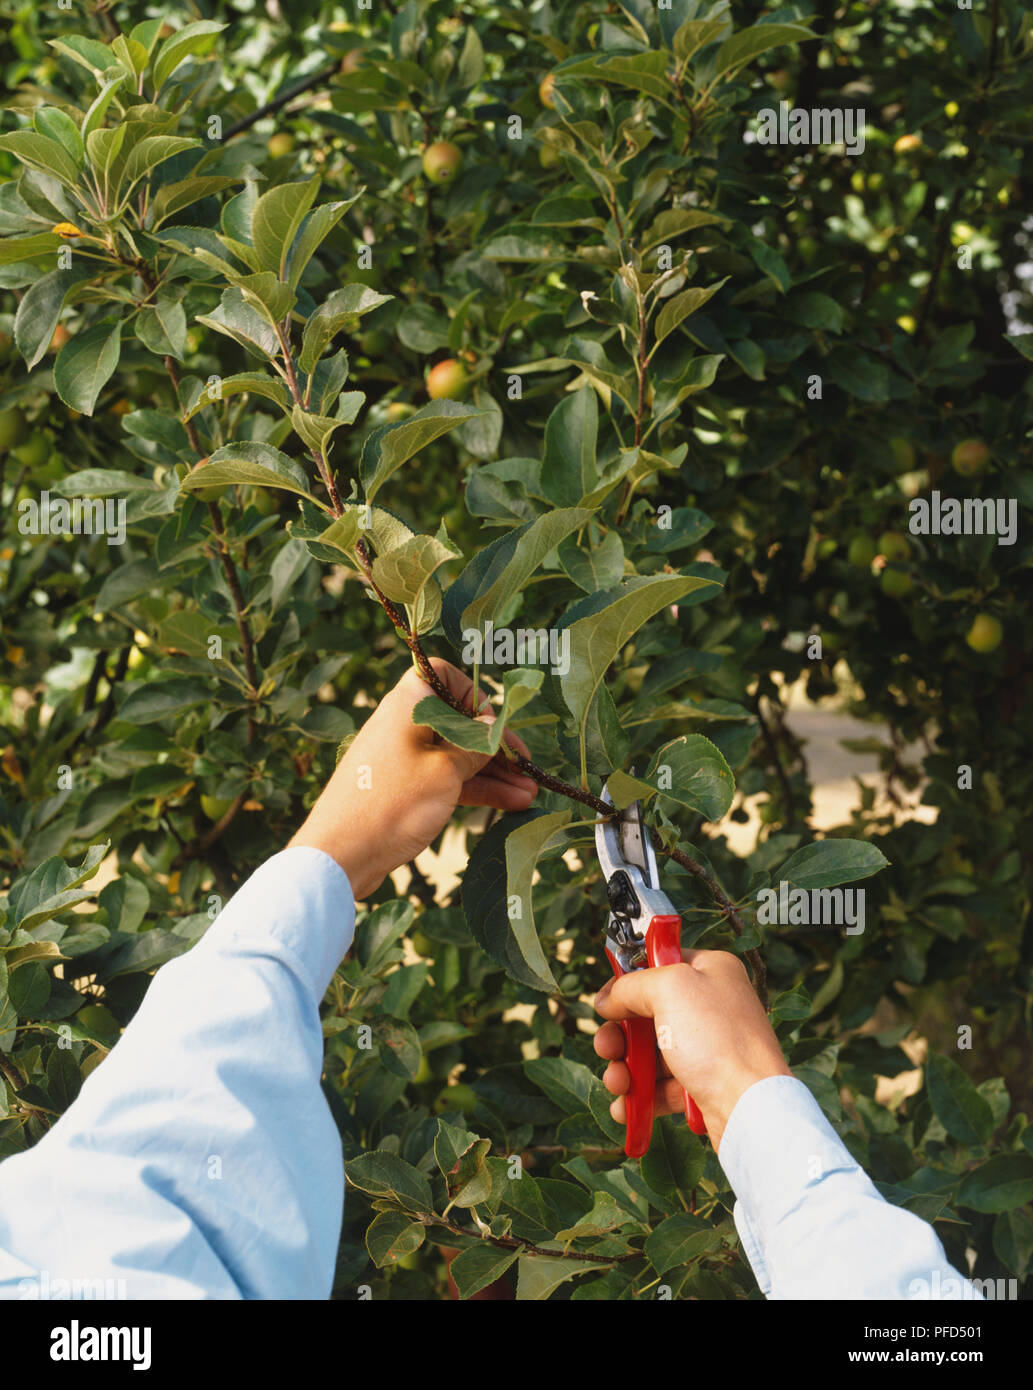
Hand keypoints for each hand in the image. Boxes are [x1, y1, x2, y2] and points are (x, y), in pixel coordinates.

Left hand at [289, 658, 537, 899]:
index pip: (443, 675)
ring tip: (530, 794)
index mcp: (408, 705)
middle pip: (459, 722)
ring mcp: (405, 758)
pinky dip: (476, 788)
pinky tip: (511, 803)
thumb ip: (474, 745)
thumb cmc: (393, 803)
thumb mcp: (445, 772)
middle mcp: (405, 725)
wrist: (341, 855)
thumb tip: (492, 725)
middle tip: (529, 769)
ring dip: (493, 773)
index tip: (493, 722)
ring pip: (457, 755)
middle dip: (496, 745)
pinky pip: (447, 779)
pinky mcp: (405, 788)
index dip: (472, 693)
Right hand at [593, 950, 790, 1150]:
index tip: (606, 1000)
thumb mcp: (670, 990)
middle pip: (647, 1012)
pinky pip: (661, 1086)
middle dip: (620, 1034)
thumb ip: (632, 985)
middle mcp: (711, 1005)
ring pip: (650, 1052)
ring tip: (617, 1084)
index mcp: (710, 971)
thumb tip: (608, 999)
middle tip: (606, 1048)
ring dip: (625, 1068)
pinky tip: (625, 1108)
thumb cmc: (718, 1040)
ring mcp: (707, 1046)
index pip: (658, 963)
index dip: (627, 980)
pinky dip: (640, 1095)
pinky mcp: (703, 1083)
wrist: (750, 1107)